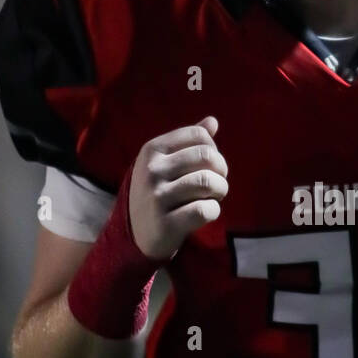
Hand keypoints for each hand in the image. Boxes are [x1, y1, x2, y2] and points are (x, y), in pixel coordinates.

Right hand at [128, 116, 228, 260]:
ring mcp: (157, 197)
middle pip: (207, 157)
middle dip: (221, 171)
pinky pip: (205, 210)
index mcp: (152, 150)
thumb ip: (188, 142)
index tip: (209, 166)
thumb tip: (213, 121)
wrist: (136, 236)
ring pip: (208, 182)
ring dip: (220, 190)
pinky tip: (206, 213)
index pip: (199, 135)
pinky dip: (213, 211)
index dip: (214, 150)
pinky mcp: (166, 223)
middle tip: (216, 183)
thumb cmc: (158, 194)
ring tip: (214, 197)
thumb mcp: (164, 164)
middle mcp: (152, 170)